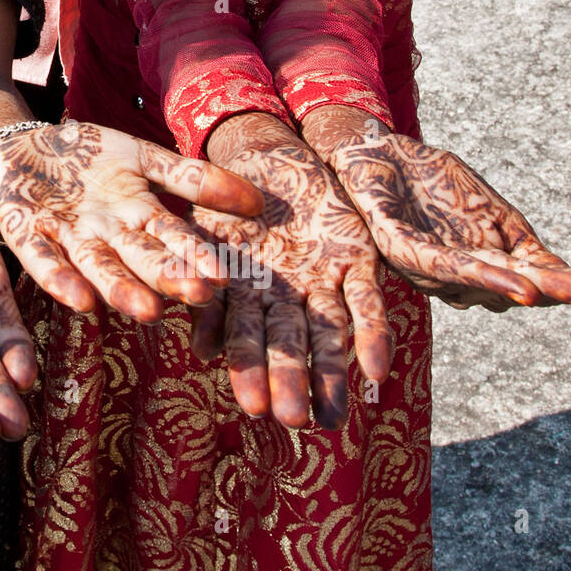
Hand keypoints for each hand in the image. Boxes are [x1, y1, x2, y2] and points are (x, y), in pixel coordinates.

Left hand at [0, 120, 264, 322]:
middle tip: (194, 296)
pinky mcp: (26, 236)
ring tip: (146, 311)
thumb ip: (193, 179)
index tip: (221, 278)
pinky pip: (43, 261)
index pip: (173, 241)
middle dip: (166, 279)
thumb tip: (258, 204)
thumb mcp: (143, 157)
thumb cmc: (89, 155)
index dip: (195, 258)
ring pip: (97, 268)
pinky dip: (59, 280)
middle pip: (139, 260)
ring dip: (120, 290)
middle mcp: (108, 237)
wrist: (24, 142)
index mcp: (139, 218)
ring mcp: (67, 239)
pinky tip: (77, 300)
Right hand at [189, 142, 391, 429]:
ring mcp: (321, 282)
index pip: (245, 337)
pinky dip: (374, 337)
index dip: (250, 369)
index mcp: (242, 289)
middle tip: (291, 420)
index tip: (252, 406)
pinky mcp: (356, 262)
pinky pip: (368, 305)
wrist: (271, 150)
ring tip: (331, 419)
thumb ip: (192, 265)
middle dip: (289, 380)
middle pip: (287, 343)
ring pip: (328, 335)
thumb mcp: (202, 222)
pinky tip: (378, 372)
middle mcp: (282, 294)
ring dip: (330, 375)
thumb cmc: (227, 185)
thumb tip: (196, 337)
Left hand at [330, 134, 570, 309]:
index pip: (517, 278)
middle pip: (500, 289)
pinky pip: (445, 267)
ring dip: (515, 287)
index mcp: (469, 261)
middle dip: (541, 290)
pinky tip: (516, 286)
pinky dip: (484, 278)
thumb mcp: (480, 203)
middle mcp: (446, 272)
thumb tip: (550, 269)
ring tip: (546, 292)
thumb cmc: (424, 177)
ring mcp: (422, 262)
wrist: (370, 148)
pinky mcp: (400, 247)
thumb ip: (514, 234)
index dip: (550, 284)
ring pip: (476, 283)